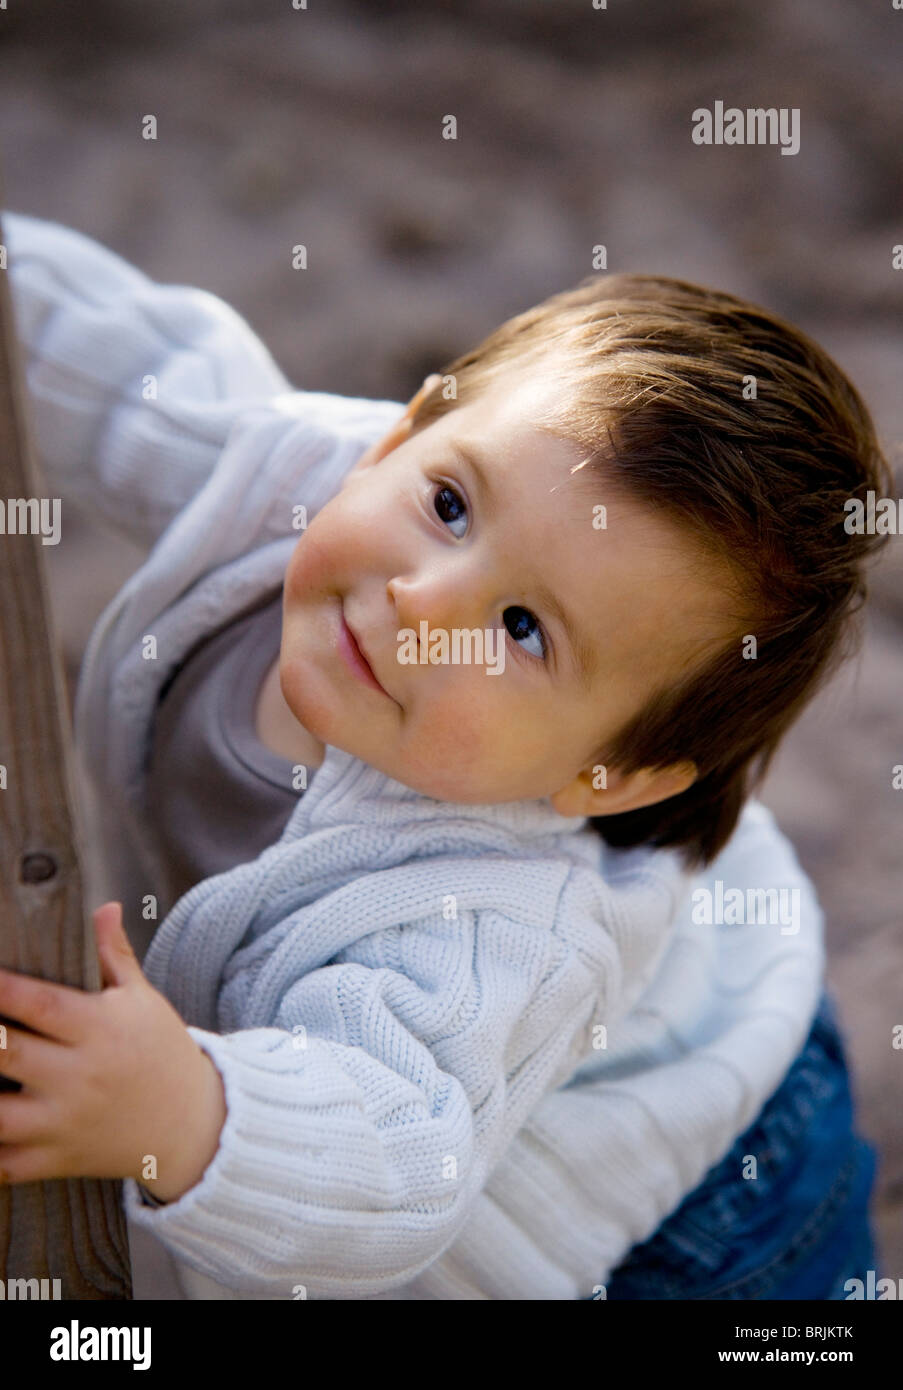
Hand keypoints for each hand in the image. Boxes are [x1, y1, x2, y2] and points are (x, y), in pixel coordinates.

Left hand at [0, 902, 226, 1200]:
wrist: (194, 1125)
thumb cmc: (162, 1051)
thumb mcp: (145, 999)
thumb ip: (115, 955)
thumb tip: (104, 906)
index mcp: (100, 1029)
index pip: (39, 1002)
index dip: (1, 988)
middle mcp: (81, 1075)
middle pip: (9, 1052)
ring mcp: (66, 1122)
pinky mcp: (59, 1159)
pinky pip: (7, 1165)